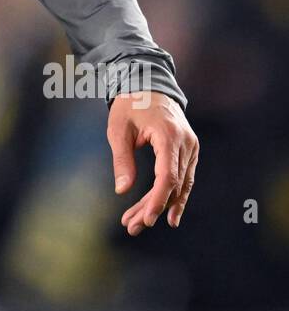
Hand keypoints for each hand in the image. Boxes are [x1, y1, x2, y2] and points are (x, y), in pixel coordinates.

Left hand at [107, 91, 198, 234]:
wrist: (149, 84)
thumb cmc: (130, 105)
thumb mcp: (118, 129)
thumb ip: (122, 159)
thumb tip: (122, 190)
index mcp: (168, 135)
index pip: (168, 175)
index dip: (159, 200)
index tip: (147, 219)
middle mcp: (186, 143)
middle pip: (174, 185)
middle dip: (153, 208)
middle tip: (132, 226)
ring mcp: (191, 147)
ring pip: (180, 185)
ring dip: (161, 206)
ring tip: (136, 223)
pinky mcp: (189, 151)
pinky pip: (183, 178)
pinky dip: (173, 196)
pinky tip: (165, 215)